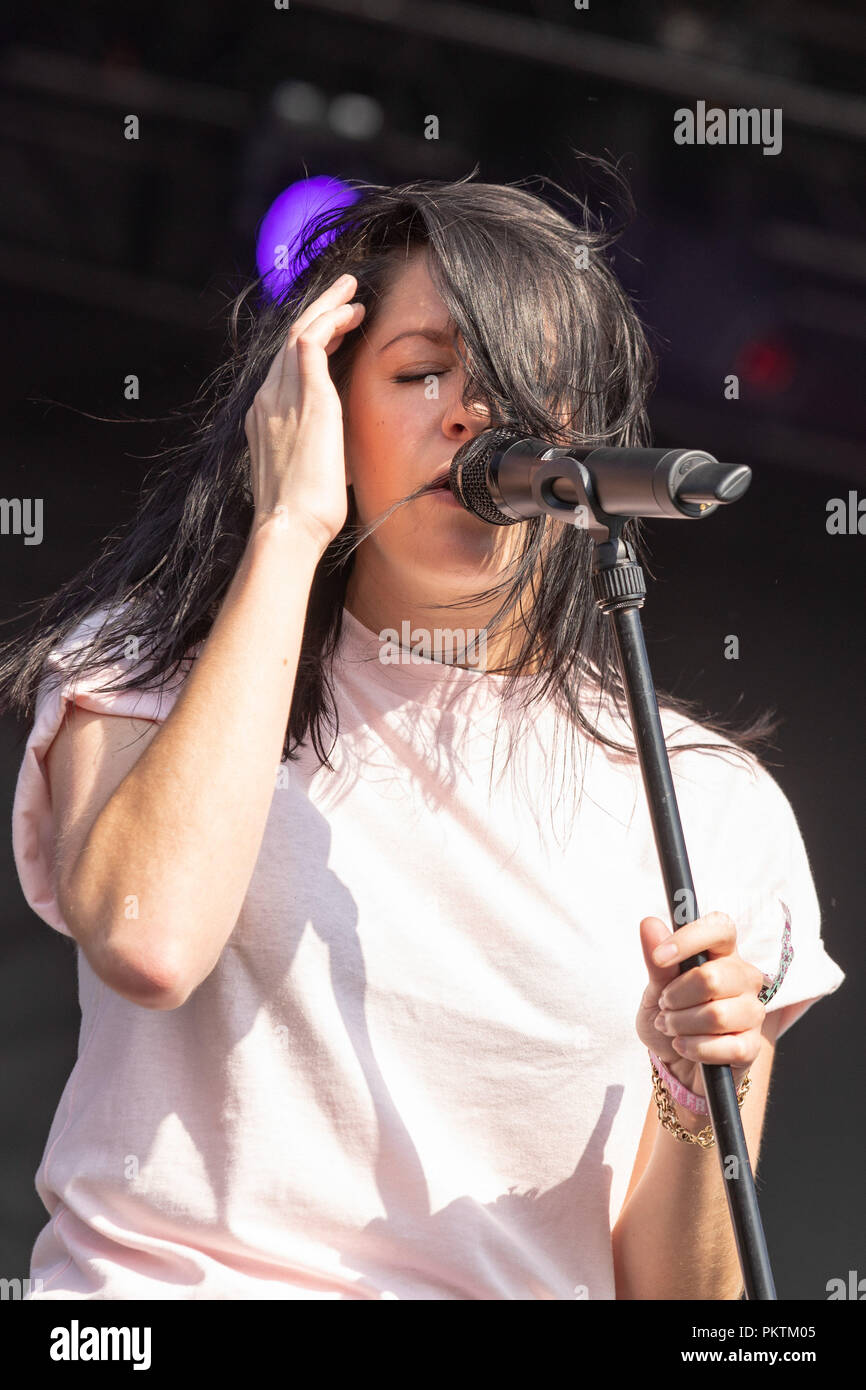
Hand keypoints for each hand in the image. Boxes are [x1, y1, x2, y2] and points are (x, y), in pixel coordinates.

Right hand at [244, 272, 365, 553]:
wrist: (289, 527)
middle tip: (343, 291)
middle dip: (318, 311)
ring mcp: (282, 395)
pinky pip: (313, 342)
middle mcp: (268, 399)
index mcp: (265, 418)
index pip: (285, 366)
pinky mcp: (305, 397)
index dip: (311, 341)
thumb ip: (318, 450)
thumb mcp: (308, 473)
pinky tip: (353, 313)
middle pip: (289, 340)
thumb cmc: (303, 515)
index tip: (334, 329)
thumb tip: (338, 452)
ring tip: (352, 292)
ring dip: (327, 307)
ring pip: (300, 332)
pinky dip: (332, 321)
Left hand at [636, 912, 765, 1097]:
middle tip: (665, 1005)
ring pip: (716, 1015)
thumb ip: (657, 959)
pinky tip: (684, 1046)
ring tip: (671, 1026)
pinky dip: (694, 1048)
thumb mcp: (655, 987)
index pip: (720, 928)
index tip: (659, 957)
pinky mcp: (752, 1045)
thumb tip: (649, 924)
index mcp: (722, 953)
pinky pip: (725, 1046)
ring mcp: (752, 1011)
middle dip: (676, 997)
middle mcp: (743, 977)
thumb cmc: (670, 1014)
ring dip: (681, 1024)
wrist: (674, 1060)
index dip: (689, 939)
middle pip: (712, 978)